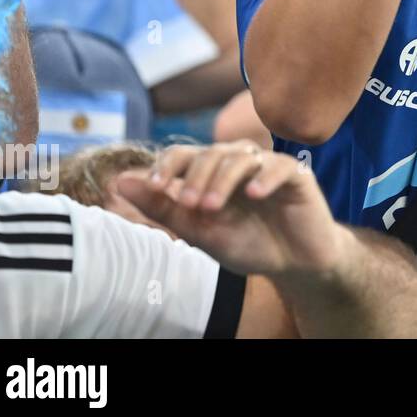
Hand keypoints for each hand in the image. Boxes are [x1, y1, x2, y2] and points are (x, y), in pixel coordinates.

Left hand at [115, 142, 345, 277]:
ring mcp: (267, 166)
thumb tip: (120, 182)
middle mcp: (238, 163)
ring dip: (222, 180)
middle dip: (195, 177)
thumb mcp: (201, 232)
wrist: (294, 263)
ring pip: (240, 157)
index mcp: (212, 174)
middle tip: (190, 206)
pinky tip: (254, 195)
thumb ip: (164, 208)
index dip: (168, 165)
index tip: (157, 187)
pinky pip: (278, 165)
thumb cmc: (249, 245)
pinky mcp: (297, 174)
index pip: (184, 154)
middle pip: (210, 153)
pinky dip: (265, 177)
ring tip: (212, 208)